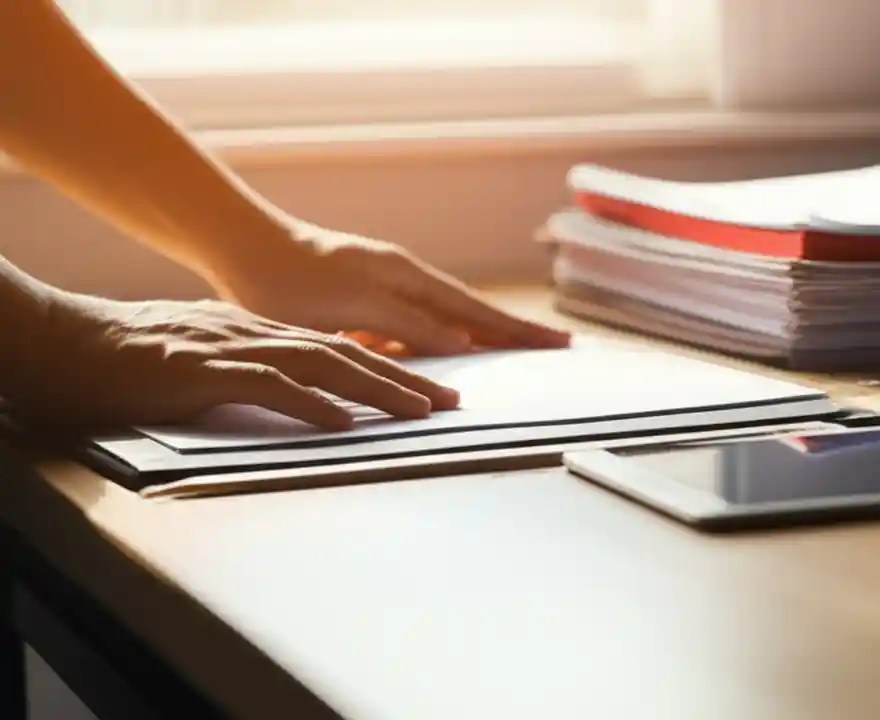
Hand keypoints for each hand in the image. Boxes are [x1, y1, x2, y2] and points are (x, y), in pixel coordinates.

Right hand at [6, 292, 459, 428]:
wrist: (72, 344)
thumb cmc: (134, 359)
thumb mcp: (207, 361)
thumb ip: (252, 372)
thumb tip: (293, 391)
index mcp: (261, 334)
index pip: (340, 348)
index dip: (390, 367)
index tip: (431, 390)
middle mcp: (258, 335)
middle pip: (347, 352)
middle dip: (404, 378)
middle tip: (449, 402)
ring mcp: (233, 350)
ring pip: (323, 363)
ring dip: (376, 388)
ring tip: (418, 410)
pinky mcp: (204, 372)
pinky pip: (269, 385)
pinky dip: (310, 403)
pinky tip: (341, 421)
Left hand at [207, 222, 570, 354]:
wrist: (241, 248)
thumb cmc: (290, 280)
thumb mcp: (355, 307)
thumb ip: (410, 325)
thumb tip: (464, 345)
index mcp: (408, 280)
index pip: (477, 312)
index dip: (518, 331)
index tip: (559, 344)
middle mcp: (405, 282)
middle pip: (472, 313)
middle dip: (515, 331)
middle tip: (558, 346)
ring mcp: (387, 292)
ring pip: (447, 321)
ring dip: (484, 337)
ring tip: (518, 352)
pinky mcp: (365, 305)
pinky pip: (417, 328)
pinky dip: (443, 341)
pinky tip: (447, 355)